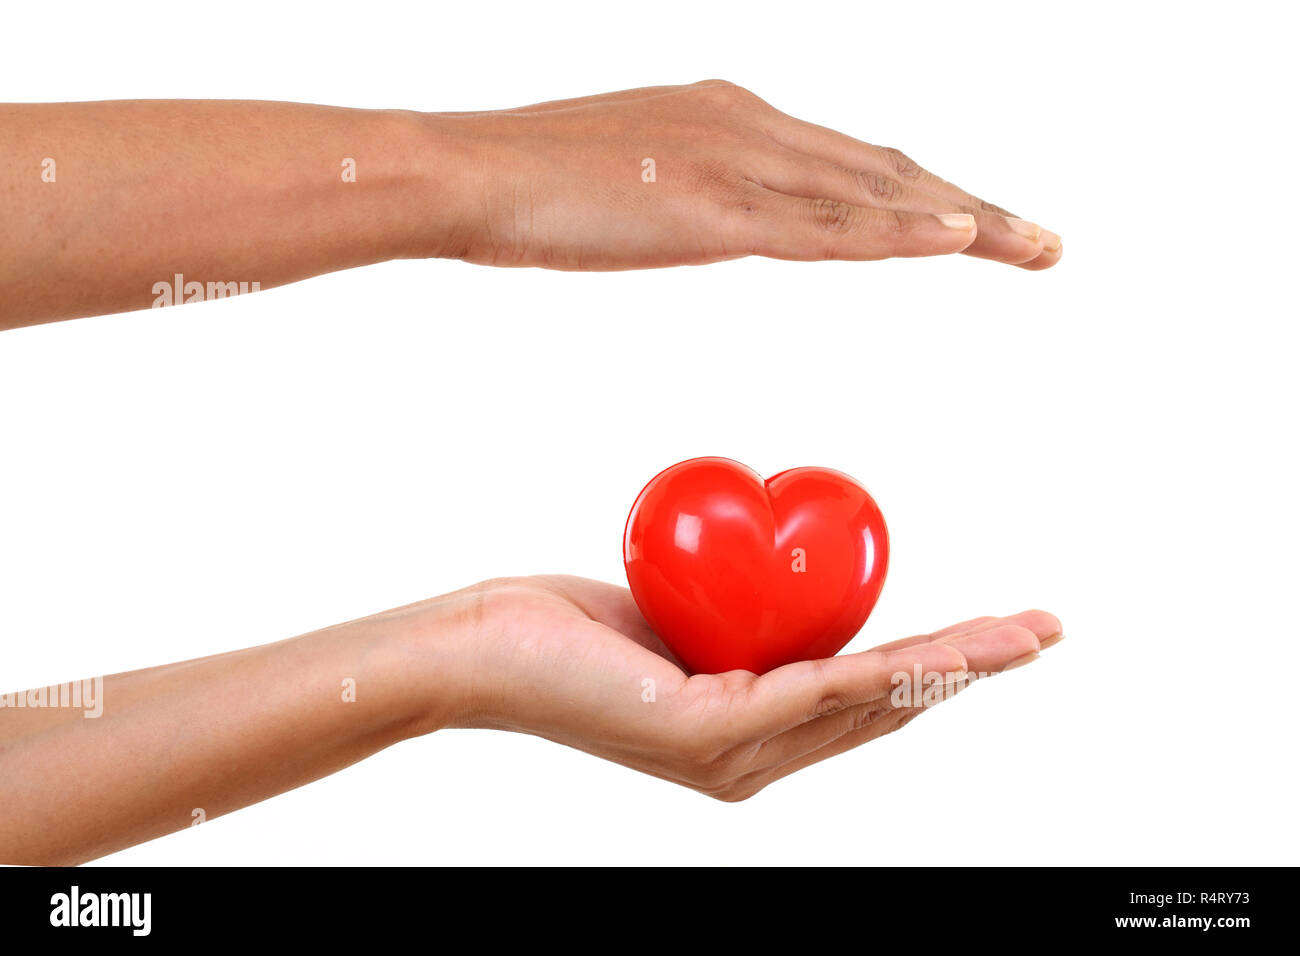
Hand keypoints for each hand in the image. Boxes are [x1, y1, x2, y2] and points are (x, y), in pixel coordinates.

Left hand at [427, 576, 1062, 800]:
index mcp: (752, 733)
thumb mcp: (675, 623)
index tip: (998, 630)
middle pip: (886, 708)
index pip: (864, 699)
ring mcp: (731, 756)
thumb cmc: (567, 629)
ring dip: (949, 668)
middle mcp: (753, 758)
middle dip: (971, 668)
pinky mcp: (702, 736)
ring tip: (1020, 638)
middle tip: (1044, 632)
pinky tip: (930, 650)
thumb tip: (772, 580)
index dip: (940, 666)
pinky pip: (806, 691)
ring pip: (864, 704)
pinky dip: (873, 667)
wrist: (483, 651)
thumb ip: (731, 620)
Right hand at [433, 81, 1061, 271]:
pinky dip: (895, 234)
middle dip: (974, 208)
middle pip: (888, 171)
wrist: (466, 172)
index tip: (979, 221)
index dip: (927, 193)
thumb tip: (720, 218)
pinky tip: (958, 240)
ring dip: (965, 220)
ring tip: (1033, 249)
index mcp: (733, 118)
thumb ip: (693, 195)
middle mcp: (750, 125)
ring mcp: (735, 163)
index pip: (854, 161)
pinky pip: (821, 227)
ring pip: (874, 196)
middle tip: (1042, 243)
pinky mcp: (710, 209)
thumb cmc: (532, 185)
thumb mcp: (636, 182)